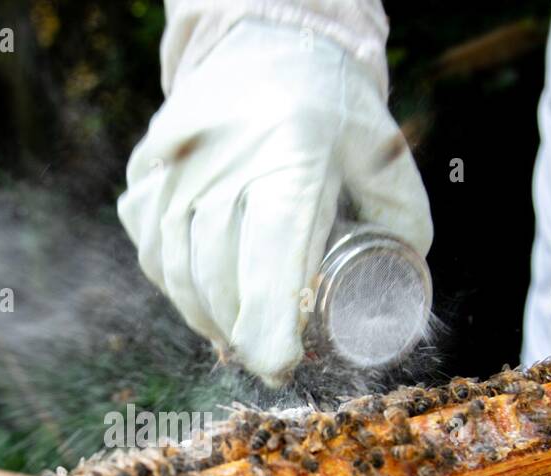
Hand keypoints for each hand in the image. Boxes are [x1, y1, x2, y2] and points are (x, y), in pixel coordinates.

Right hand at [117, 19, 430, 385]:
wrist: (266, 37)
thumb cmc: (332, 107)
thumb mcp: (382, 153)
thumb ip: (401, 220)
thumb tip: (398, 296)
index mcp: (291, 154)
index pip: (271, 256)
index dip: (270, 323)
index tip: (279, 362)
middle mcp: (223, 160)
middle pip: (218, 274)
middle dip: (242, 332)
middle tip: (270, 358)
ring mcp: (177, 165)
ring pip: (176, 267)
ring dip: (205, 316)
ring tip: (236, 338)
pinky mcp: (149, 170)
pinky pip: (151, 246)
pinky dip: (172, 284)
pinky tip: (201, 301)